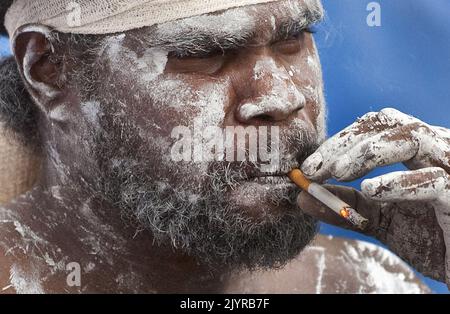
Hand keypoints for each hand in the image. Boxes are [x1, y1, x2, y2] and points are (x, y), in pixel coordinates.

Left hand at [298, 108, 449, 286]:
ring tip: (337, 172)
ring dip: (368, 152)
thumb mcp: (378, 218)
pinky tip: (371, 191)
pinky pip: (434, 180)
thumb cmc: (429, 236)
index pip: (372, 128)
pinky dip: (398, 183)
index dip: (337, 142)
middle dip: (346, 143)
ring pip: (412, 137)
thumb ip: (344, 205)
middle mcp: (435, 149)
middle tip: (315, 168)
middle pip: (387, 124)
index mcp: (415, 152)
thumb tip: (302, 196)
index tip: (308, 167)